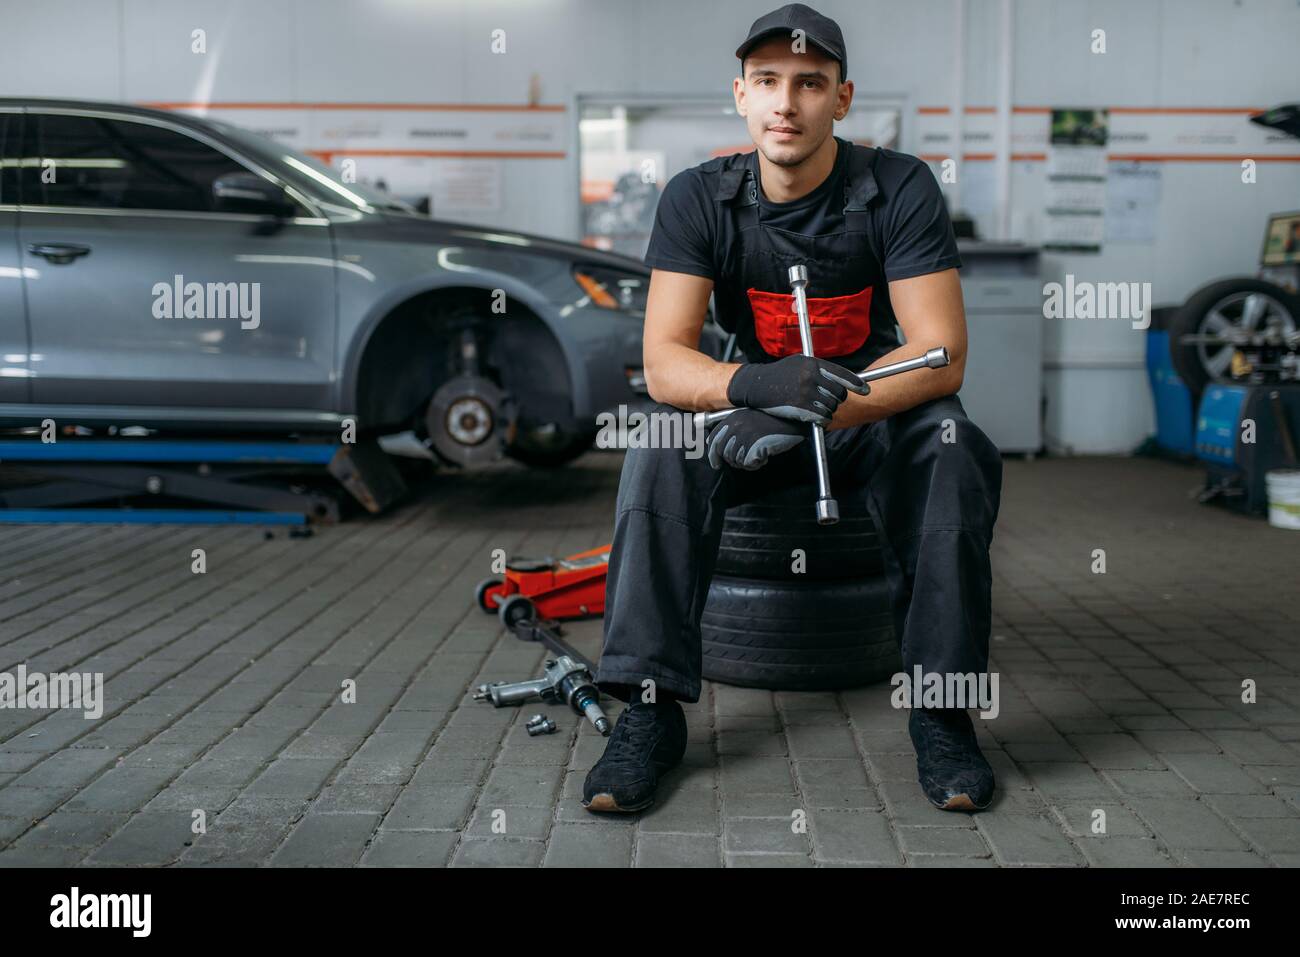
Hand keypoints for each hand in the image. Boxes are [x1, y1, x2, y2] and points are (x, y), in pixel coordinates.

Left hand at [707, 409, 806, 470]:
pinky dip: (755, 464)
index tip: (716, 464)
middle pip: (724, 453)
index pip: (714, 439)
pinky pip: (747, 463)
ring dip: (746, 462)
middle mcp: (736, 425)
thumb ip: (734, 430)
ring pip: (735, 460)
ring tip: (758, 456)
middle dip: (733, 461)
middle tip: (745, 461)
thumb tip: (717, 446)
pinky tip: (763, 457)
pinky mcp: (754, 444)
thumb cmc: (774, 422)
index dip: (713, 455)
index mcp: (733, 418)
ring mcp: (745, 435)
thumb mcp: (749, 420)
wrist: (792, 421)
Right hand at [726, 355, 868, 423]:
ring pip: (831, 406)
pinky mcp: (800, 407)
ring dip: (828, 410)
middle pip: (839, 393)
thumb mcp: (797, 363)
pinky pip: (821, 416)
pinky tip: (817, 417)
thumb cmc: (777, 374)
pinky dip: (822, 419)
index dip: (856, 384)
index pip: (842, 374)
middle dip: (838, 399)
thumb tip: (836, 376)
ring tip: (818, 408)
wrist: (756, 384)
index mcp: (813, 364)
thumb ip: (816, 368)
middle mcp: (811, 377)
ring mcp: (806, 393)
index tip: (865, 390)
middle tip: (832, 402)